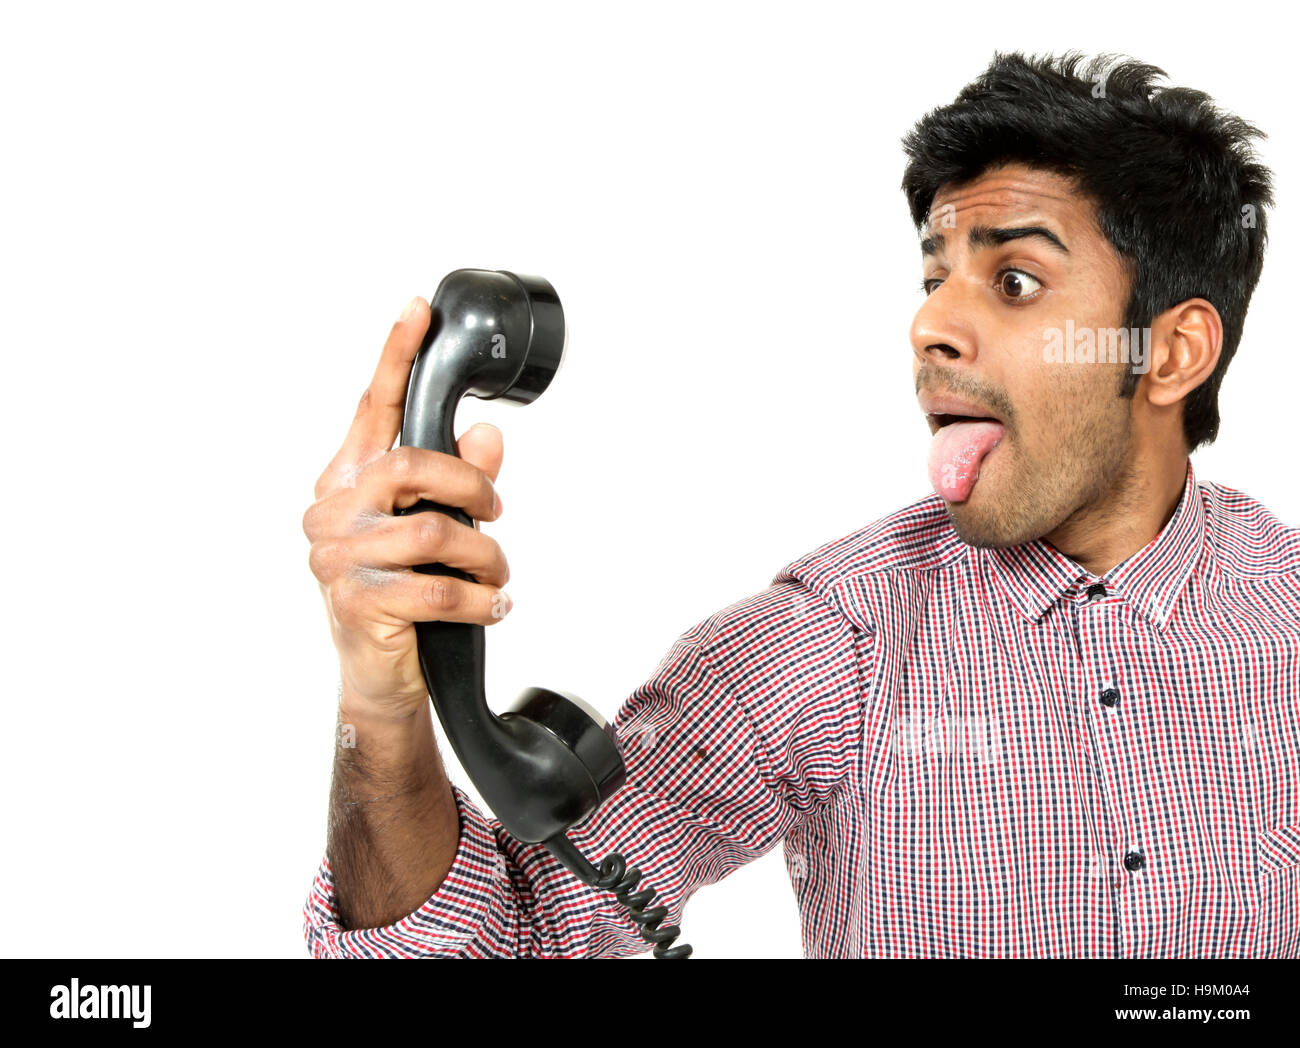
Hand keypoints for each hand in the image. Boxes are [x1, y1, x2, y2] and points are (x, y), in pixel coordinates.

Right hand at [302, 296, 511, 719]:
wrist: (377, 675)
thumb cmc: (401, 594)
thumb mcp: (431, 530)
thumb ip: (457, 481)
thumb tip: (488, 435)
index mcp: (346, 482)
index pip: (373, 410)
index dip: (395, 356)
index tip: (418, 309)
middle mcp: (332, 511)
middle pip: (413, 465)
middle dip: (471, 488)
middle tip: (494, 513)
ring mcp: (339, 558)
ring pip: (436, 532)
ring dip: (485, 556)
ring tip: (495, 575)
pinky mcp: (359, 603)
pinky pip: (440, 590)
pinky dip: (481, 600)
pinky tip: (492, 607)